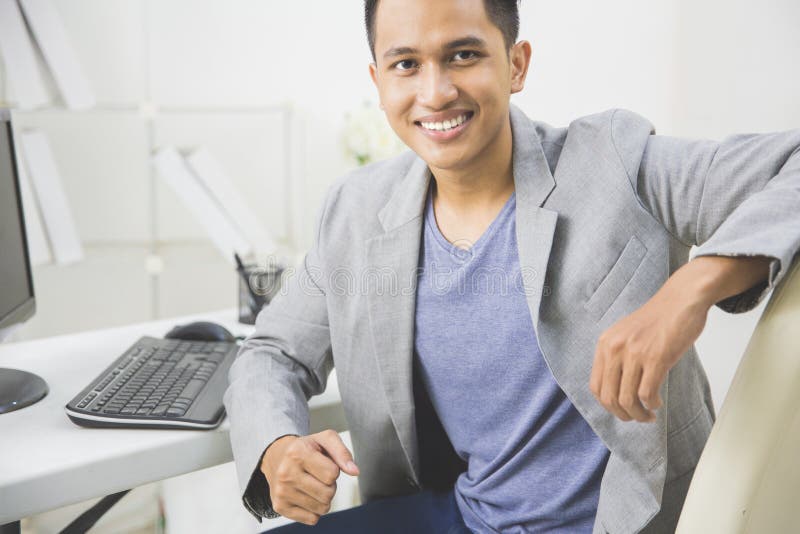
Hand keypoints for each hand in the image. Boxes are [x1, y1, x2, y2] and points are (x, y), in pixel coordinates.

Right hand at [261, 430, 359, 525]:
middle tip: (319, 476)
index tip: (324, 464)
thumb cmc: (307, 448)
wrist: (277, 457)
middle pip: (328, 493)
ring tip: (313, 485)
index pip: (332, 474)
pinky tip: (306, 496)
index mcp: (297, 453)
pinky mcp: (280, 507)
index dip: (334, 470)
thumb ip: (343, 453)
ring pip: (322, 508)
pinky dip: (315, 510)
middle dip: (330, 486)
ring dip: (324, 499)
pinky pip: (312, 519)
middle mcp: (286, 473)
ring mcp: (281, 491)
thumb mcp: (325, 440)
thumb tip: (355, 472)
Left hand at [589, 277, 709, 422]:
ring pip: (627, 399)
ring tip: (649, 415)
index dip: (608, 405)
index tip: (621, 410)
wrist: (681, 300)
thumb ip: (617, 356)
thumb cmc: (658, 319)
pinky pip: (647, 393)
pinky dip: (652, 405)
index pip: (596, 386)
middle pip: (609, 397)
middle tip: (636, 418)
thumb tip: (616, 388)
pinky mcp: (656, 358)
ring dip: (639, 414)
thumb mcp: (626, 334)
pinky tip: (657, 403)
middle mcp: (615, 348)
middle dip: (623, 414)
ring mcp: (634, 353)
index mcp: (605, 344)